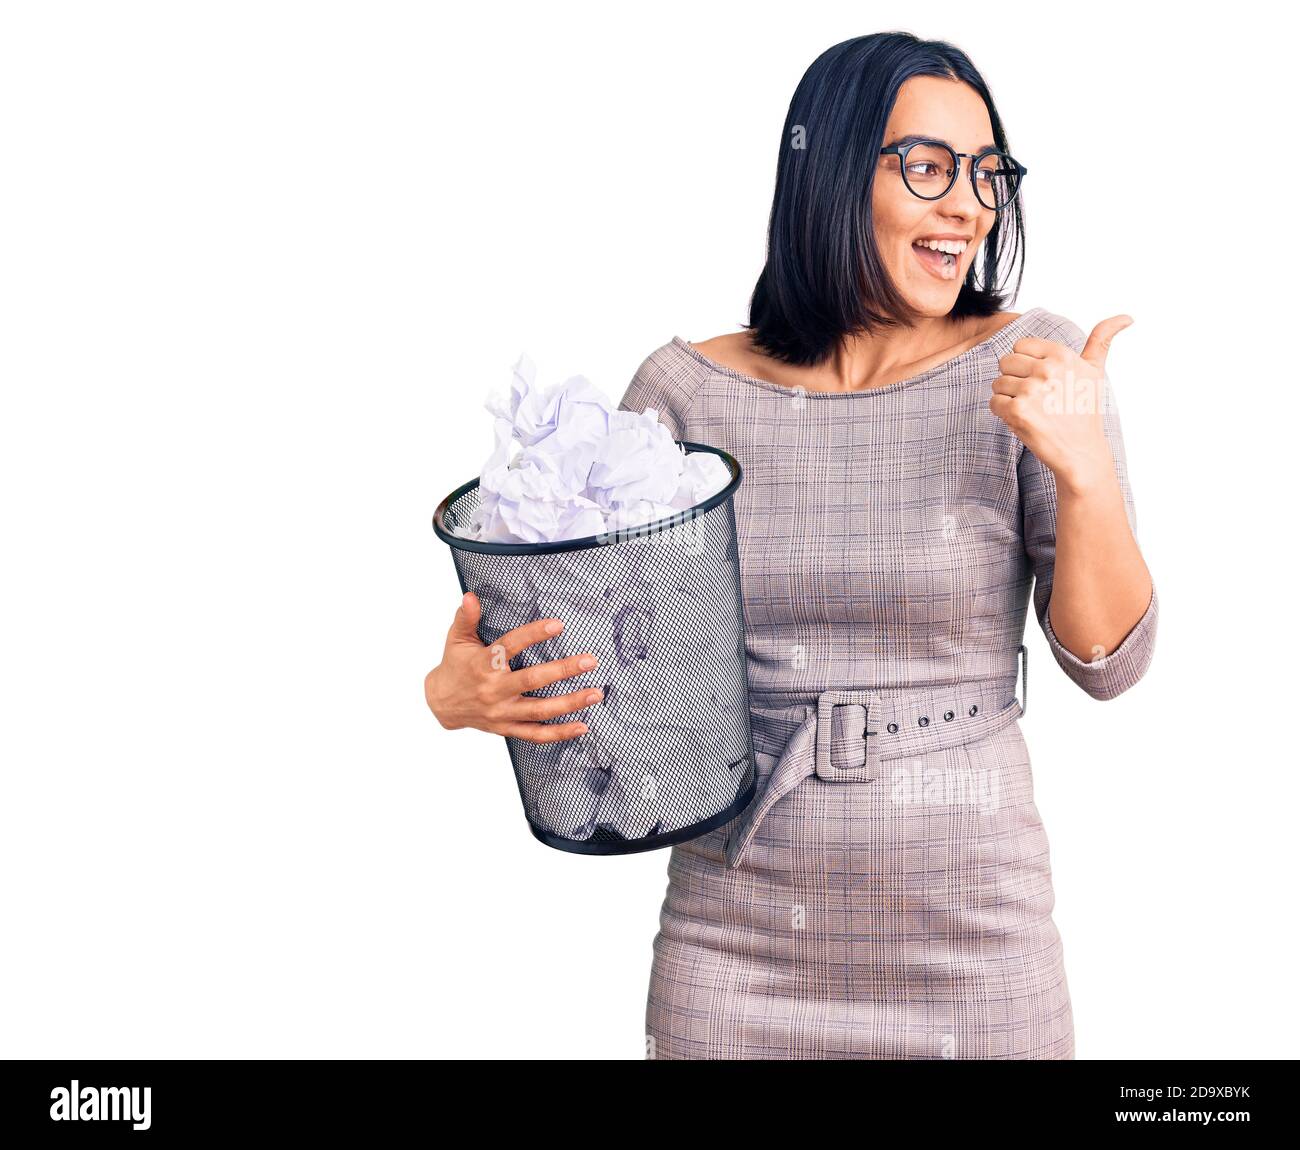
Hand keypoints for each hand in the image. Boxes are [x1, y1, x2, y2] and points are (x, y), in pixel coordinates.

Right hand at [424, 592, 603, 742]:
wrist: (440, 704)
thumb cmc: (455, 666)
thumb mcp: (456, 640)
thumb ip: (466, 618)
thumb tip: (470, 596)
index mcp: (482, 664)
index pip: (510, 646)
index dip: (534, 634)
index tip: (558, 624)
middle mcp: (493, 690)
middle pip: (531, 681)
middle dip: (563, 670)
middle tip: (589, 661)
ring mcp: (501, 712)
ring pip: (539, 710)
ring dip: (570, 703)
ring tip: (596, 693)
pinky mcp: (506, 728)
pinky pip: (536, 734)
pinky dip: (560, 733)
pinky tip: (582, 725)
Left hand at [989, 314, 1132, 491]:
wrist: (1080, 451)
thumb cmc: (1085, 411)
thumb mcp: (1096, 372)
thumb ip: (1102, 340)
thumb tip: (1127, 317)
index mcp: (1062, 355)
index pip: (1020, 345)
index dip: (1025, 363)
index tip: (1040, 379)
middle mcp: (1047, 369)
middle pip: (1005, 362)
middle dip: (1014, 379)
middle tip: (1035, 397)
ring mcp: (1031, 390)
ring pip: (997, 383)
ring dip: (1008, 397)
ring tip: (1031, 409)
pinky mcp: (1017, 411)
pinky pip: (993, 402)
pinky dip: (1002, 413)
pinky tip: (1022, 419)